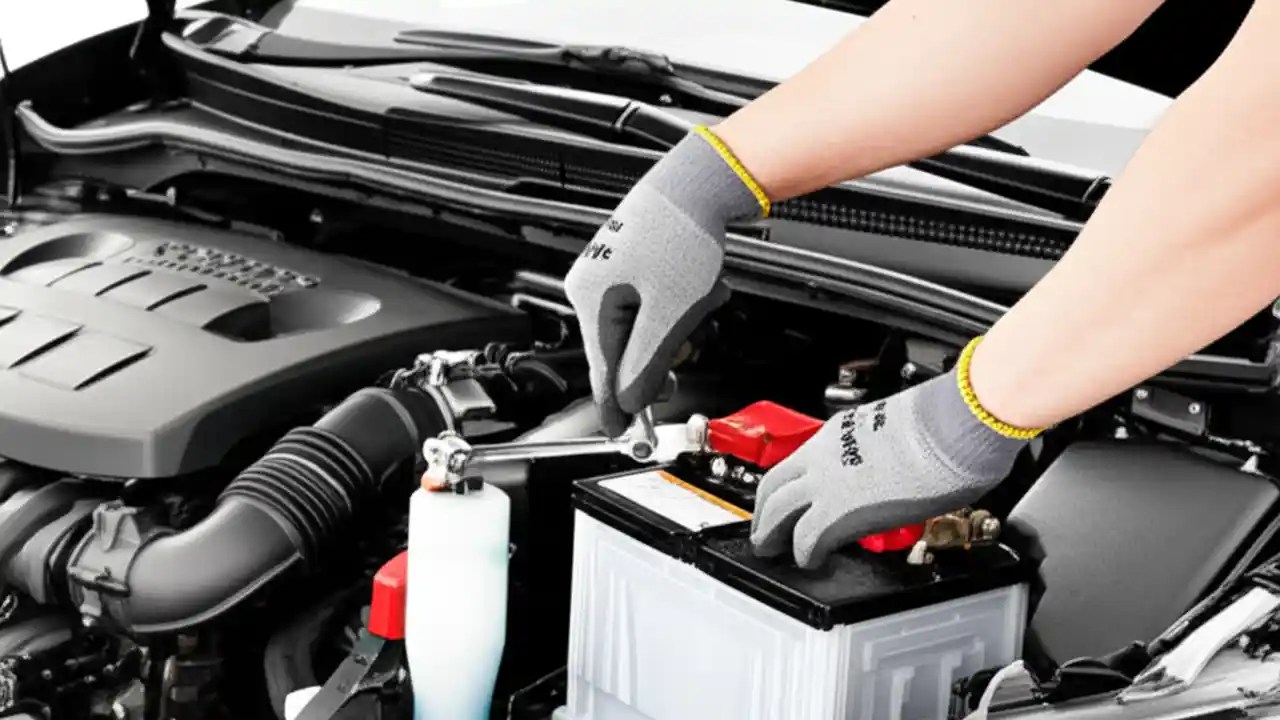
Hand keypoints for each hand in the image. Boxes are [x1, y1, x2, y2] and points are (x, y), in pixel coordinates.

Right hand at [565, 128, 766, 435]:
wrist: (702, 180)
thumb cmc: (683, 235)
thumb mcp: (670, 314)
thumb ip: (646, 364)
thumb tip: (630, 400)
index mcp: (591, 299)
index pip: (600, 370)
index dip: (615, 406)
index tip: (622, 434)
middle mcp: (592, 285)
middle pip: (625, 347)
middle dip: (663, 349)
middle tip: (687, 344)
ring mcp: (612, 272)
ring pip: (646, 325)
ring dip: (679, 323)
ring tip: (699, 299)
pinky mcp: (633, 263)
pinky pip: (655, 303)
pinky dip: (680, 303)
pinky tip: (698, 287)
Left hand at [750, 364, 1033, 568]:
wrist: (956, 425)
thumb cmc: (945, 423)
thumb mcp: (897, 432)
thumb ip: (883, 453)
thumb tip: (896, 469)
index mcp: (839, 432)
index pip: (797, 462)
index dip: (784, 485)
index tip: (784, 500)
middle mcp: (824, 454)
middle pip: (774, 486)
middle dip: (764, 511)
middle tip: (763, 531)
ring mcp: (827, 481)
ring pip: (778, 511)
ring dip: (770, 534)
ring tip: (771, 550)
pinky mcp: (840, 510)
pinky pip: (807, 538)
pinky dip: (804, 553)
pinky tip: (810, 562)